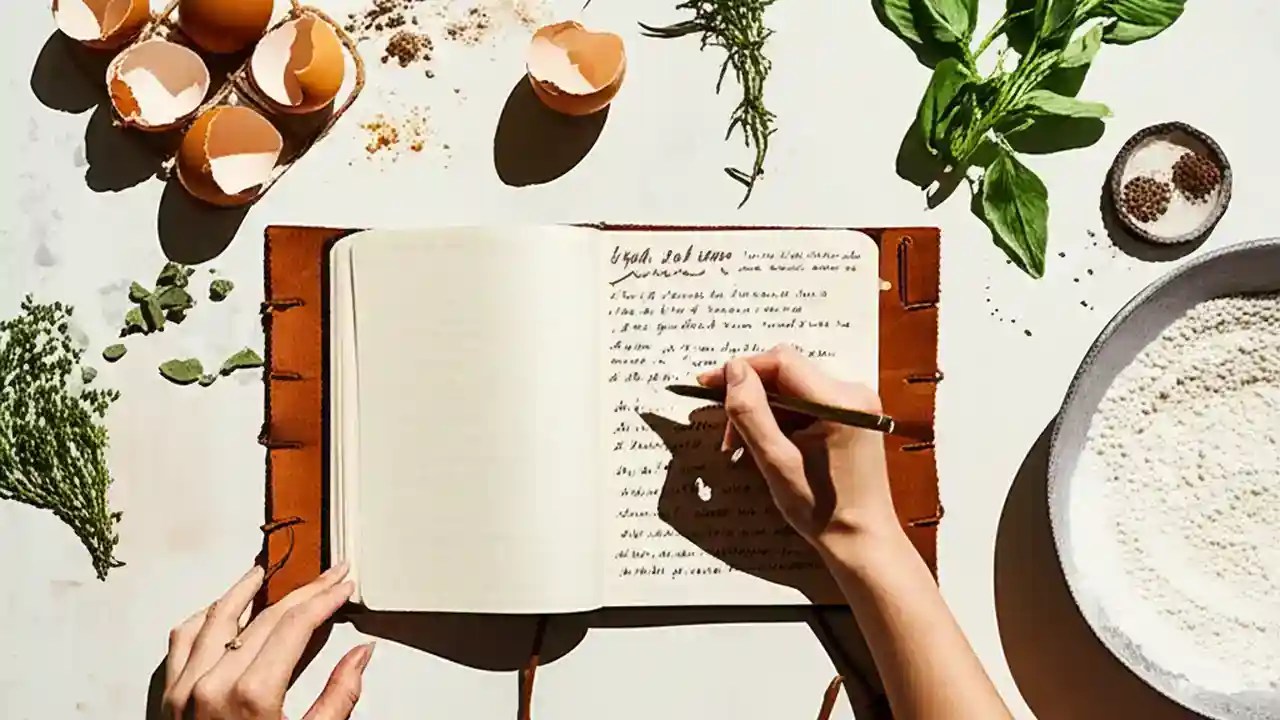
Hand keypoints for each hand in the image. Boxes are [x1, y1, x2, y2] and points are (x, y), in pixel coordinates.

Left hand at [162, 562, 371, 719]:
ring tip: (266, 574)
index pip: (295, 624)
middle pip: (264, 616)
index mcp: (251, 695)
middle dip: (302, 592)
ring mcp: (185, 688)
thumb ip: (338, 698)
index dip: (324, 598)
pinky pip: (181, 641)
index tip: (343, 585)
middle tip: (327, 577)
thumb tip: (360, 656)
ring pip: (216, 617)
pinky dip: (203, 619)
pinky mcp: (168, 698)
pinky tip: (218, 610)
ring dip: (245, 590)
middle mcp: (212, 683)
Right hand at [698, 345, 898, 547]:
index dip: (741, 369)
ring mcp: (856, 404)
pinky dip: (782, 417)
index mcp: (841, 402)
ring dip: (763, 408)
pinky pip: (807, 401)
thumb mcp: (776, 461)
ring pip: (794, 386)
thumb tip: (733, 370)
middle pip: (787, 371)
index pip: (782, 361)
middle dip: (750, 394)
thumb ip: (752, 412)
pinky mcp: (852, 415)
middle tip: (726, 431)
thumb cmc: (821, 509)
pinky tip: (767, 442)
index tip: (707, 385)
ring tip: (741, 444)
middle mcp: (854, 393)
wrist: (862, 540)